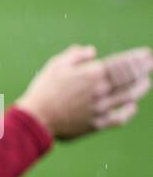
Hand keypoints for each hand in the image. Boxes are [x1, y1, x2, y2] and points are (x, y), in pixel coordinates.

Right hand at [16, 45, 152, 140]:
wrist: (35, 119)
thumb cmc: (43, 90)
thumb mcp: (55, 65)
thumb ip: (75, 55)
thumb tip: (91, 51)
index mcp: (92, 74)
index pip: (123, 63)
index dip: (138, 58)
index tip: (146, 54)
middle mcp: (100, 91)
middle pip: (130, 78)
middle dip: (144, 70)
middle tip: (151, 65)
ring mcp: (100, 108)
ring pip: (129, 96)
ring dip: (141, 88)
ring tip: (146, 82)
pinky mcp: (96, 124)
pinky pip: (119, 118)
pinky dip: (128, 112)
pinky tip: (131, 106)